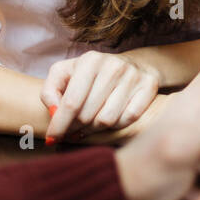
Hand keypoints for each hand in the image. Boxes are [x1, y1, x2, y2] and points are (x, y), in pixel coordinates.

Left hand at [41, 51, 161, 142]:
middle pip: (88, 114)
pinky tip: (110, 120)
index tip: (52, 139)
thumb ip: (50, 91)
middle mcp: (113, 66)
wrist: (132, 64)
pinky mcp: (149, 85)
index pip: (71, 102)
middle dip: (75, 127)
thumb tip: (55, 112)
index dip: (59, 125)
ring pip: (107, 120)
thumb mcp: (65, 74)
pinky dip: (116, 125)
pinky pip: (128, 119)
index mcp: (90, 60)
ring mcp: (133, 75)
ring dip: (94, 129)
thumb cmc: (91, 74)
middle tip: (72, 130)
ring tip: (90, 125)